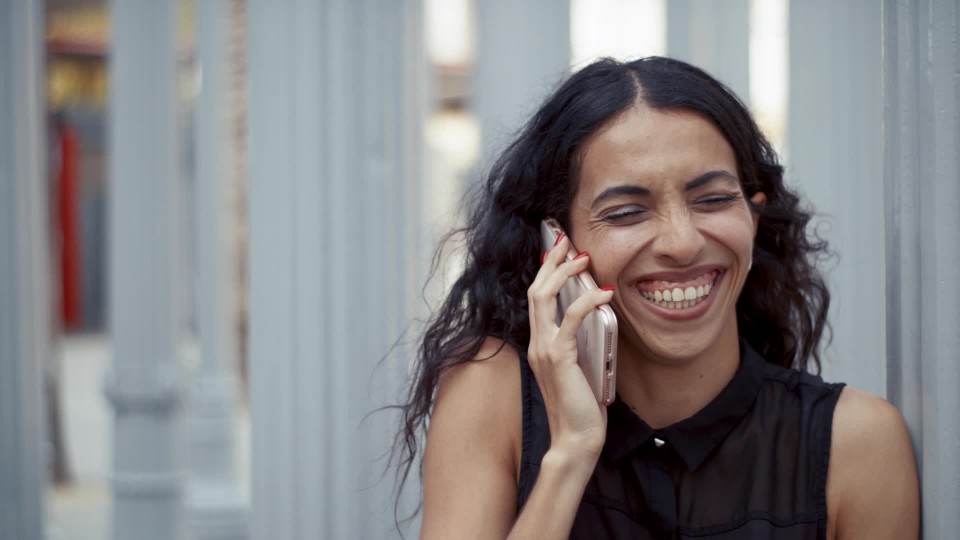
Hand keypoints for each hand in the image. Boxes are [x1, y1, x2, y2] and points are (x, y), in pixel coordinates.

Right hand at [527, 235, 614, 461]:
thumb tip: (596, 316)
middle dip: (552, 262)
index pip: (537, 299)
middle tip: (567, 240)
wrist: (576, 439)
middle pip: (536, 290)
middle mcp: (537, 343)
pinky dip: (587, 301)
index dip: (546, 272)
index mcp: (540, 345)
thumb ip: (580, 343)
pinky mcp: (560, 357)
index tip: (560, 251)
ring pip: (545, 298)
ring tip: (583, 257)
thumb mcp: (580, 366)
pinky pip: (571, 318)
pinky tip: (604, 292)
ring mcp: (545, 349)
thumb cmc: (582, 406)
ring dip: (564, 273)